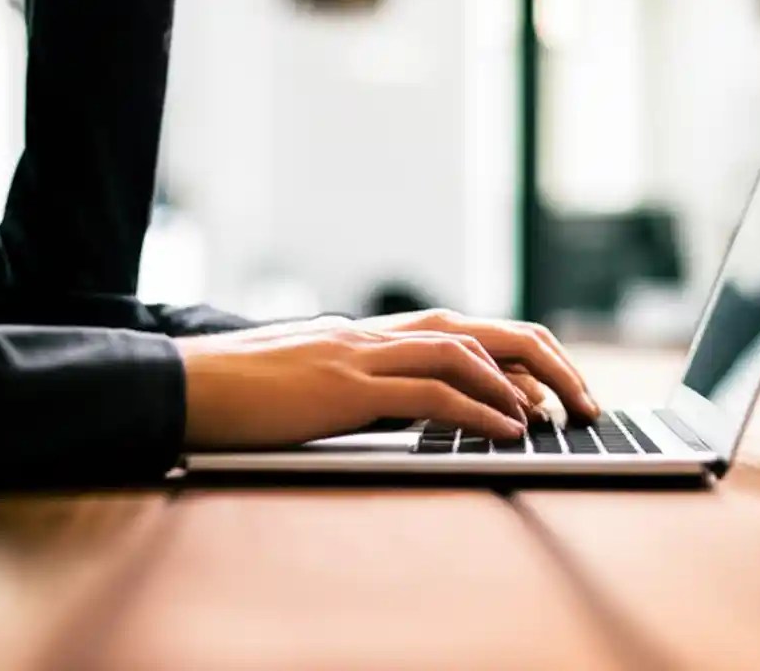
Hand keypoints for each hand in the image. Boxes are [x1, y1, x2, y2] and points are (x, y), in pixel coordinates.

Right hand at [178, 325, 531, 448]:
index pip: (461, 330)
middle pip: (480, 331)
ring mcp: (359, 356)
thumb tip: (400, 406)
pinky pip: (429, 394)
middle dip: (540, 360)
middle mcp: (373, 335)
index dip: (513, 355)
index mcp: (368, 334)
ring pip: (463, 354)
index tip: (547, 387)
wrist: (180, 385)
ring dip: (518, 385)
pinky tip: (506, 429)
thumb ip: (359, 384)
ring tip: (551, 416)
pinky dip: (477, 410)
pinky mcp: (344, 388)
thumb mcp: (311, 382)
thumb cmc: (239, 391)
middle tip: (579, 395)